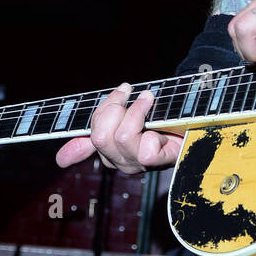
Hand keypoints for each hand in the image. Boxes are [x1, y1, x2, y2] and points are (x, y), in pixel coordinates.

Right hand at [55, 83, 183, 175]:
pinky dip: (148, 125)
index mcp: (109, 149)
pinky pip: (143, 148)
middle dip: (112, 107)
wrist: (196, 116)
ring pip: (119, 138)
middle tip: (127, 91)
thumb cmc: (162, 116)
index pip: (84, 146)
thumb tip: (60, 160)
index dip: (73, 150)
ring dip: (135, 110)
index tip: (62, 159)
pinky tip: (157, 119)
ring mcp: (139, 164)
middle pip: (99, 137)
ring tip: (148, 98)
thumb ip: (100, 126)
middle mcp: (120, 161)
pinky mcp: (157, 162)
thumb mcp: (128, 116)